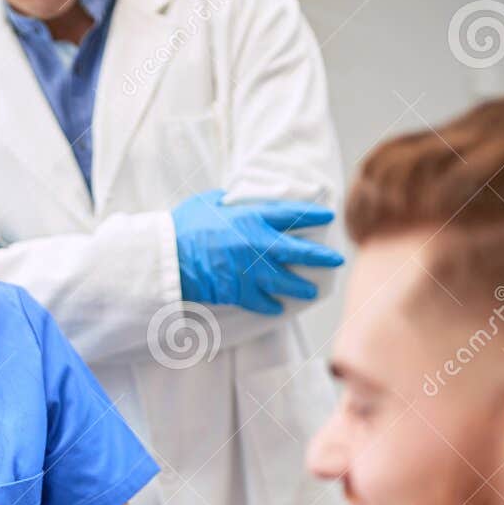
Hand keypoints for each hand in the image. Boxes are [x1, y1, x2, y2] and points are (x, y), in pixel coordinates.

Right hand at [170, 189, 343, 314]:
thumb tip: (237, 197)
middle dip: (320, 256)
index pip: (291, 214)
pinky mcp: (238, 291)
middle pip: (299, 251)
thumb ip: (229, 200)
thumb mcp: (208, 201)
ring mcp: (250, 270)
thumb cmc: (184, 225)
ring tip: (310, 291)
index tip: (328, 215)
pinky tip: (277, 307)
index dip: (312, 214)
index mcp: (252, 217)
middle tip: (336, 260)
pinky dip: (270, 305)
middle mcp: (258, 244)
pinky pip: (261, 301)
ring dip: (300, 287)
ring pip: (285, 281)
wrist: (167, 257)